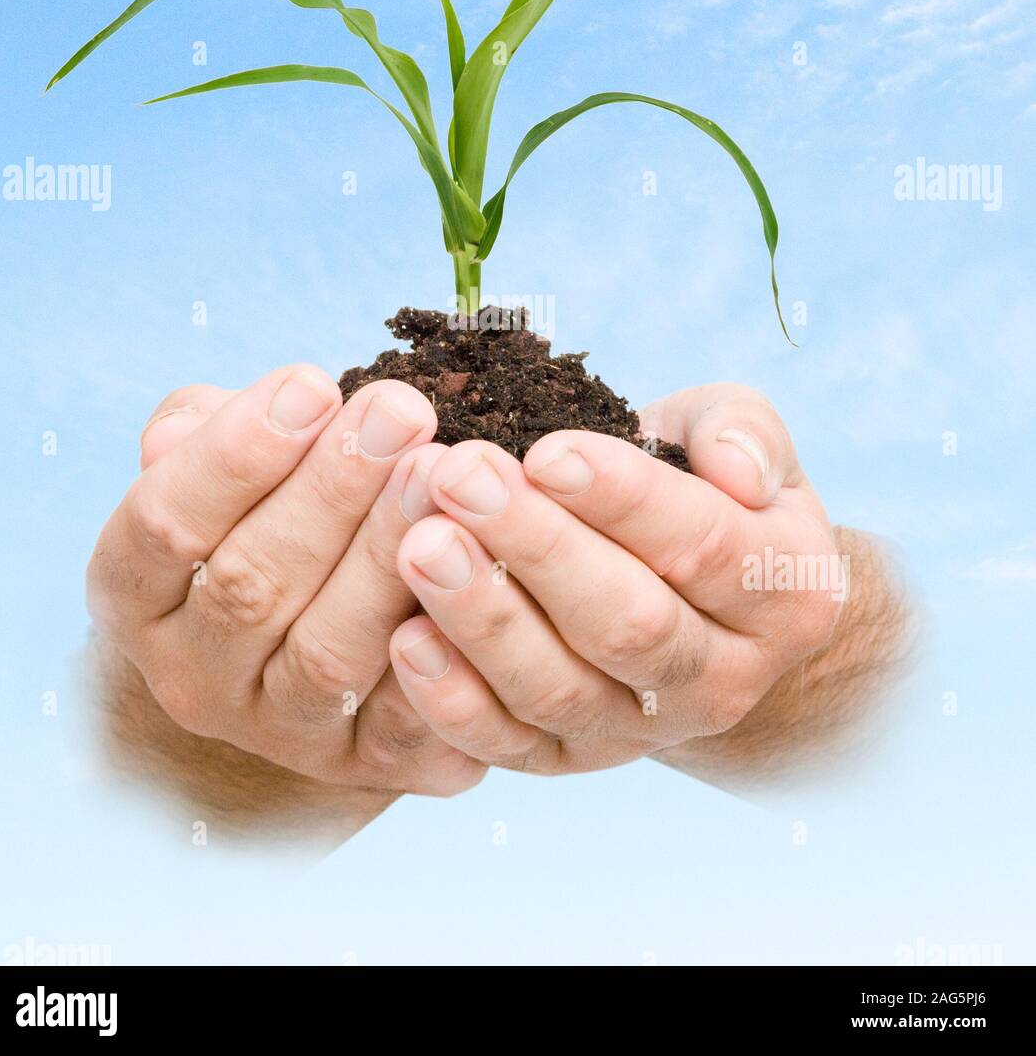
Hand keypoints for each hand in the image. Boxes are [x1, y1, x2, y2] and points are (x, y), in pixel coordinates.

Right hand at [87, 366, 486, 797]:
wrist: (295, 654)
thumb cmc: (259, 523)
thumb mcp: (214, 469)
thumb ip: (200, 435)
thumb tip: (200, 422)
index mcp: (137, 596)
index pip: (164, 525)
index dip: (235, 454)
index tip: (312, 383)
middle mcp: (194, 676)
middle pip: (251, 586)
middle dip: (332, 490)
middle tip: (403, 410)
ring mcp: (277, 731)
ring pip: (327, 654)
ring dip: (386, 559)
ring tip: (441, 474)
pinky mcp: (364, 766)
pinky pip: (403, 724)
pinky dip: (442, 656)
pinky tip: (480, 573)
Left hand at [387, 384, 845, 774]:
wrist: (687, 589)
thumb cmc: (697, 485)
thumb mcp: (734, 436)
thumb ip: (743, 431)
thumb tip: (736, 470)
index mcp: (784, 592)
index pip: (705, 547)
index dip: (624, 500)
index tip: (546, 451)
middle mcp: (724, 678)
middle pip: (629, 625)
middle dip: (537, 548)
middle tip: (458, 478)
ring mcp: (645, 731)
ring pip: (562, 689)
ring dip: (485, 619)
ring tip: (419, 545)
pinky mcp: (570, 758)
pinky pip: (510, 744)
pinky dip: (454, 702)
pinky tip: (405, 639)